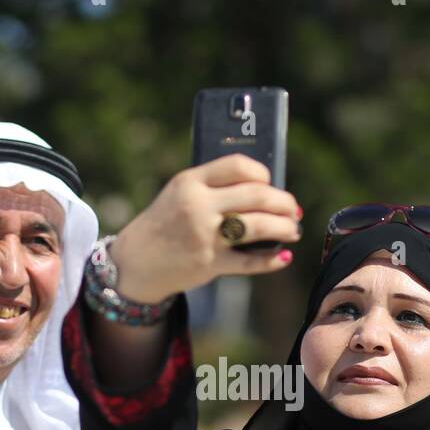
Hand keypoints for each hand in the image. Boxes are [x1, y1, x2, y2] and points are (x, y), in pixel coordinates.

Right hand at [108, 154, 300, 303]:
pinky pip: (250, 262)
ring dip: (284, 228)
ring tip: (293, 230)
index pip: (239, 166)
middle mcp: (198, 206)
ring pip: (259, 226)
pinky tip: (284, 256)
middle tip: (294, 210)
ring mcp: (205, 236)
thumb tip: (265, 190)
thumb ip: (214, 187)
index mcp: (191, 182)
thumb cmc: (167, 222)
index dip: (263, 174)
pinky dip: (272, 260)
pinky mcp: (210, 263)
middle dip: (284, 202)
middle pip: (257, 195)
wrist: (136, 261)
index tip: (271, 183)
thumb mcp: (180, 193)